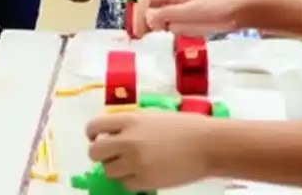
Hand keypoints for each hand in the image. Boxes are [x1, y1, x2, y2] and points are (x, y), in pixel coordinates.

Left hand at [86, 110, 213, 190]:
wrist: (208, 145)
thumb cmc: (184, 127)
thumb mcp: (151, 117)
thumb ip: (129, 125)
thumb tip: (110, 136)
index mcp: (129, 120)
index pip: (93, 127)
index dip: (93, 135)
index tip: (98, 139)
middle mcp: (128, 141)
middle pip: (95, 153)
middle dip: (101, 155)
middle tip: (114, 155)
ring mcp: (136, 163)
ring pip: (108, 171)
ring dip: (117, 168)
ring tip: (133, 164)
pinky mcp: (146, 181)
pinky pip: (126, 184)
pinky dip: (131, 180)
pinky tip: (145, 173)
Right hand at [143, 0, 248, 35]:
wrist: (237, 11)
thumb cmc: (215, 5)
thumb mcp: (190, 9)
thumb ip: (167, 13)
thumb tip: (148, 19)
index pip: (145, 0)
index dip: (138, 13)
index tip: (139, 30)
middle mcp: (170, 2)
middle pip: (148, 10)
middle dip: (140, 23)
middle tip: (139, 39)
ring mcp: (177, 13)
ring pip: (156, 22)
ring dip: (150, 32)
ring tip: (147, 43)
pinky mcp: (184, 24)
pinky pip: (168, 30)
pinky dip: (162, 37)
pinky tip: (161, 45)